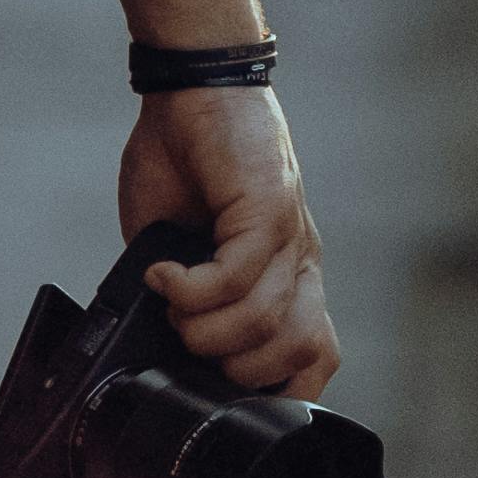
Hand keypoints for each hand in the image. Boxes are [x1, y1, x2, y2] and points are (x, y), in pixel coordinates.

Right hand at [121, 83, 337, 403]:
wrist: (190, 89)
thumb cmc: (182, 162)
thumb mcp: (179, 248)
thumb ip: (186, 297)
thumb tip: (161, 346)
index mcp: (286, 276)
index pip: (315, 357)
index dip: (274, 388)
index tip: (219, 383)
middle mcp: (299, 262)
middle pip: (298, 356)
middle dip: (231, 369)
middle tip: (184, 337)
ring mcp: (289, 238)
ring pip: (265, 324)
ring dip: (203, 330)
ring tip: (170, 302)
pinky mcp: (268, 211)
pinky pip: (237, 279)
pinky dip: (190, 289)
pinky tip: (163, 272)